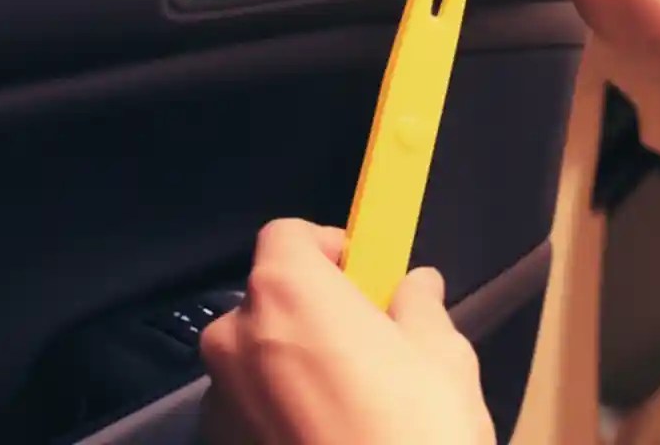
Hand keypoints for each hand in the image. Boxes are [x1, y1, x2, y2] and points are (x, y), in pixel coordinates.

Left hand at [200, 219, 493, 444]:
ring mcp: (219, 399)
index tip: (362, 271)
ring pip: (256, 359)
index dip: (326, 247)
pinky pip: (248, 410)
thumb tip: (417, 283)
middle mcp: (235, 337)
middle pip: (269, 298)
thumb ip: (419, 306)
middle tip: (365, 339)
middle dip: (311, 310)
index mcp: (287, 291)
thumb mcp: (440, 357)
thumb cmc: (417, 429)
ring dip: (291, 363)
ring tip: (348, 400)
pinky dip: (277, 412)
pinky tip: (324, 436)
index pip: (286, 235)